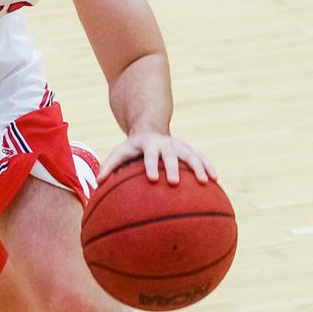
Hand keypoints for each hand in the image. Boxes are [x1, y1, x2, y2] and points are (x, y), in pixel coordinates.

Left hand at [100, 131, 214, 184]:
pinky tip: (216, 180)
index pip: (149, 156)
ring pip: (191, 155)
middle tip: (175, 182)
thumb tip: (96, 183)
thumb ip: (109, 166)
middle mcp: (166, 144)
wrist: (150, 128)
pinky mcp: (189, 149)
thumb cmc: (133, 147)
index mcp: (148, 145)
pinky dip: (208, 166)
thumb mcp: (120, 152)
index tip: (151, 179)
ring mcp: (179, 146)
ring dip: (199, 167)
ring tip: (206, 181)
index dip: (150, 166)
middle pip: (171, 155)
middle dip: (173, 168)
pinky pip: (201, 157)